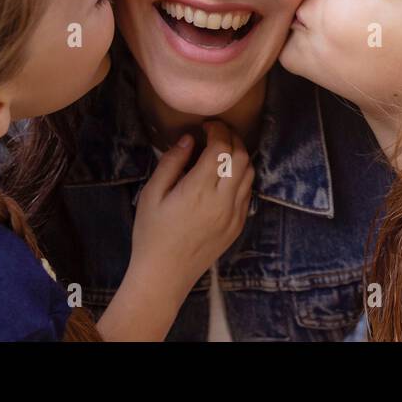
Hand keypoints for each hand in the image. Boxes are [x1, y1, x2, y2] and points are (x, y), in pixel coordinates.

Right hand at [130, 120, 253, 294]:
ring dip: (239, 156)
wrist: (164, 276)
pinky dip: (241, 176)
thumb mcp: (152, 194)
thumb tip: (188, 139)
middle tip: (215, 133)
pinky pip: (248, 192)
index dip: (217, 130)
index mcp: (200, 191)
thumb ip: (171, 163)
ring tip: (221, 151)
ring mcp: (234, 215)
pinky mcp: (237, 226)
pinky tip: (224, 176)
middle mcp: (223, 201)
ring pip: (250, 173)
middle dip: (231, 138)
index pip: (221, 148)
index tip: (206, 125)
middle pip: (242, 156)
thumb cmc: (151, 234)